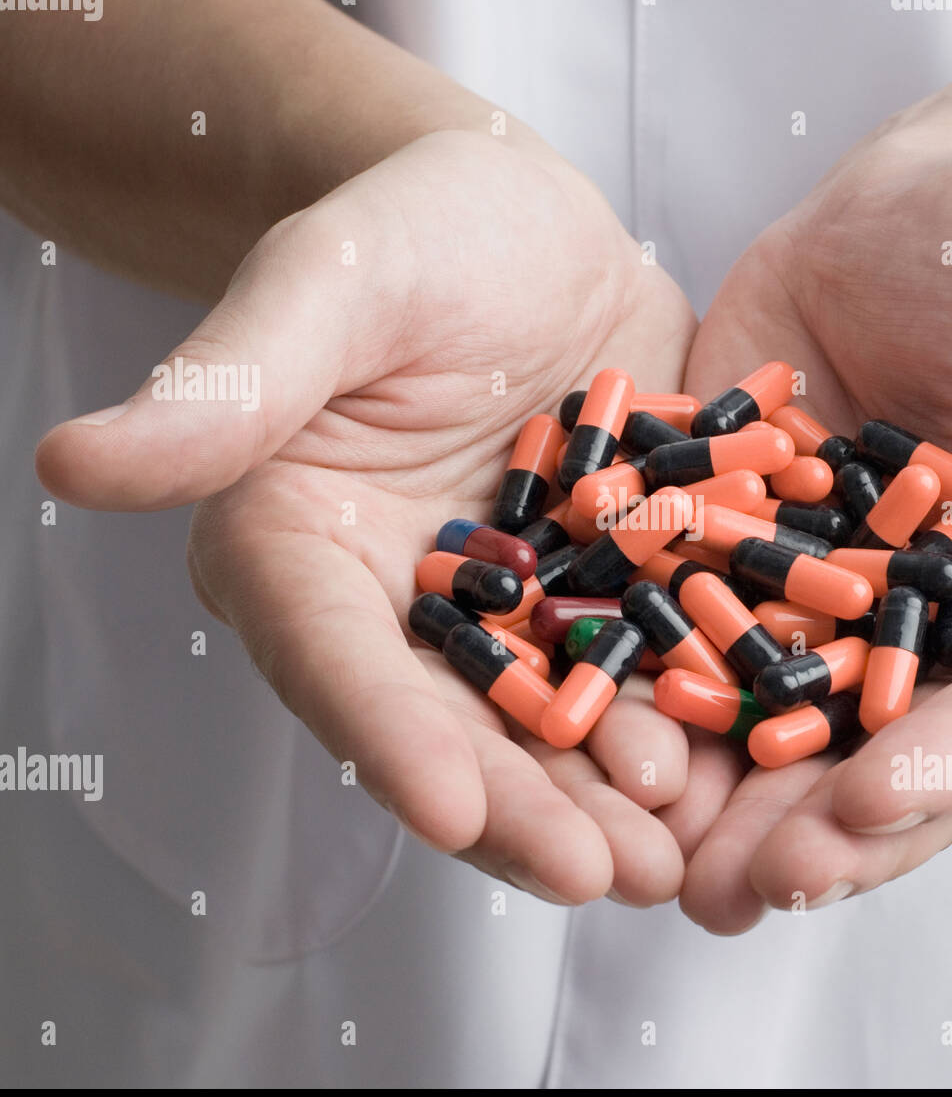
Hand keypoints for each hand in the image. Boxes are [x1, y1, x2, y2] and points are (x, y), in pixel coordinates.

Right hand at [36, 130, 697, 906]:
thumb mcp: (326, 289)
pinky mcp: (604, 580)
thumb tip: (71, 463)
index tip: (445, 811)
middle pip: (456, 723)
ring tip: (672, 852)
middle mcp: (407, 604)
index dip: (388, 738)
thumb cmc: (405, 232)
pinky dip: (683, 712)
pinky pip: (643, 657)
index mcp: (307, 551)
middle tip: (598, 876)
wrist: (517, 220)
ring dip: (609, 791)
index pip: (336, 659)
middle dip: (524, 807)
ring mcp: (517, 603)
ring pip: (556, 718)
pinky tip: (735, 760)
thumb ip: (228, 388)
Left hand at [669, 125, 951, 931]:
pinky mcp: (726, 561)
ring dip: (717, 801)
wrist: (912, 210)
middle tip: (745, 886)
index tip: (866, 803)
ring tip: (659, 858)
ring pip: (770, 729)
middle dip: (816, 832)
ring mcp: (813, 609)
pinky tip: (594, 735)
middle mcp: (921, 641)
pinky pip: (682, 636)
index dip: (943, 778)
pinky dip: (644, 689)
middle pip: (879, 762)